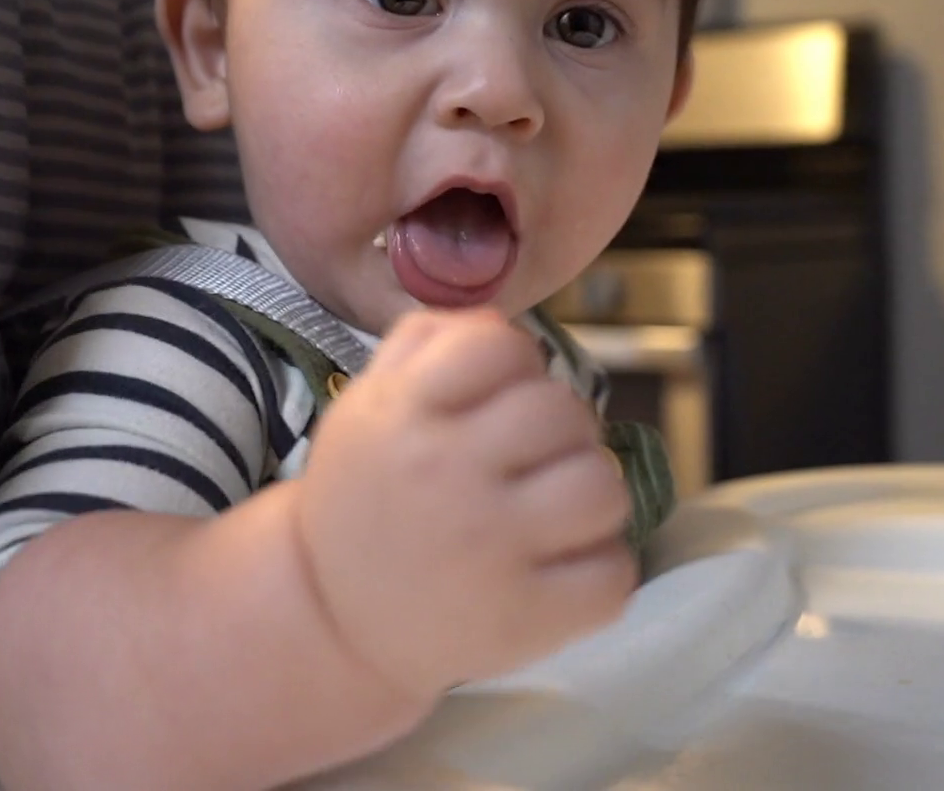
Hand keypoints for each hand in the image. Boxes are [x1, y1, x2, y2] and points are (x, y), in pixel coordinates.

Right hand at [291, 307, 635, 700]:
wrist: (331, 618)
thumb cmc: (366, 499)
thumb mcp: (365, 409)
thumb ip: (425, 347)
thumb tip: (501, 324)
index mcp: (404, 416)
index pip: (498, 344)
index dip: (514, 360)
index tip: (498, 396)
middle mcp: (447, 474)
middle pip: (562, 412)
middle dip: (558, 430)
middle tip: (532, 460)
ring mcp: (491, 549)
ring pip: (601, 486)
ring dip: (589, 493)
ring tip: (556, 510)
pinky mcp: (525, 617)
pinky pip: (612, 571)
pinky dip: (599, 567)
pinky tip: (562, 566)